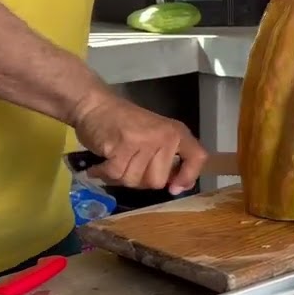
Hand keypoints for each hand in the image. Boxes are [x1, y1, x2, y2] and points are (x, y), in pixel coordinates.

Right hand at [70, 91, 206, 193]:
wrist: (96, 105)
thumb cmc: (125, 124)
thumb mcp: (155, 136)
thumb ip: (167, 160)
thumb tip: (178, 189)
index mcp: (177, 133)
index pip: (198, 157)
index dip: (188, 177)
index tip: (173, 188)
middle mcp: (165, 136)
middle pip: (157, 181)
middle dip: (139, 180)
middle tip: (128, 164)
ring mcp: (144, 140)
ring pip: (133, 180)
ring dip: (118, 177)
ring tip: (114, 159)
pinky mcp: (122, 145)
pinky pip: (115, 175)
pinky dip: (103, 174)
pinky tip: (99, 165)